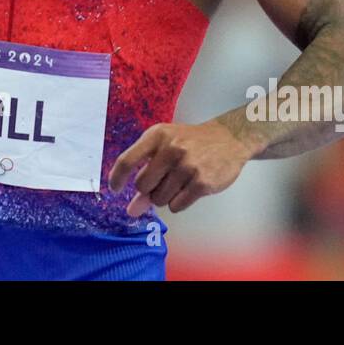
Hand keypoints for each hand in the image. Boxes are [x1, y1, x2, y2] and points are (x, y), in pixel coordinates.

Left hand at [109, 120, 252, 215]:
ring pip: (160, 199)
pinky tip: (189, 189)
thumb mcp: (165, 147)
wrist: (229, 139)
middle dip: (149, 190)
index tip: (115, 189)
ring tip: (179, 181)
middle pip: (142, 186)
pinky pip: (177, 206)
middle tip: (162, 181)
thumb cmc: (190, 142)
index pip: (127, 160)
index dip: (117, 178)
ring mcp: (188, 166)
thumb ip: (146, 171)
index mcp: (157, 136)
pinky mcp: (202, 182)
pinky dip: (178, 203)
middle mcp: (171, 149)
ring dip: (165, 197)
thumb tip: (132, 208)